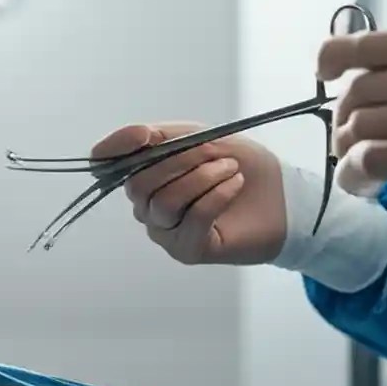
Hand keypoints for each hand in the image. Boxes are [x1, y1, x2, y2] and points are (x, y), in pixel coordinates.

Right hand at [91, 123, 286, 264]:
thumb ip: (163, 136)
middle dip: (179, 161)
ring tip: (232, 170)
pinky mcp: (188, 251)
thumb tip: (137, 134)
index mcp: (144, 174)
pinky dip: (217, 195)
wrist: (281, 196)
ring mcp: (165, 232)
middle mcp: (147, 207)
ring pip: (164, 202)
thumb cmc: (238, 165)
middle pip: (138, 184)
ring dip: (203, 178)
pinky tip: (236, 185)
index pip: (105, 164)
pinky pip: (192, 219)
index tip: (144, 135)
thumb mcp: (200, 137)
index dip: (115, 148)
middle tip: (216, 153)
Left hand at [317, 30, 386, 204]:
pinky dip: (354, 174)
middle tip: (350, 137)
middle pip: (358, 92)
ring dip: (345, 148)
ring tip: (356, 161)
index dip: (333, 58)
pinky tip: (362, 183)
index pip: (368, 44)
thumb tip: (362, 76)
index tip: (323, 73)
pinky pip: (370, 163)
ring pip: (357, 128)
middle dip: (344, 117)